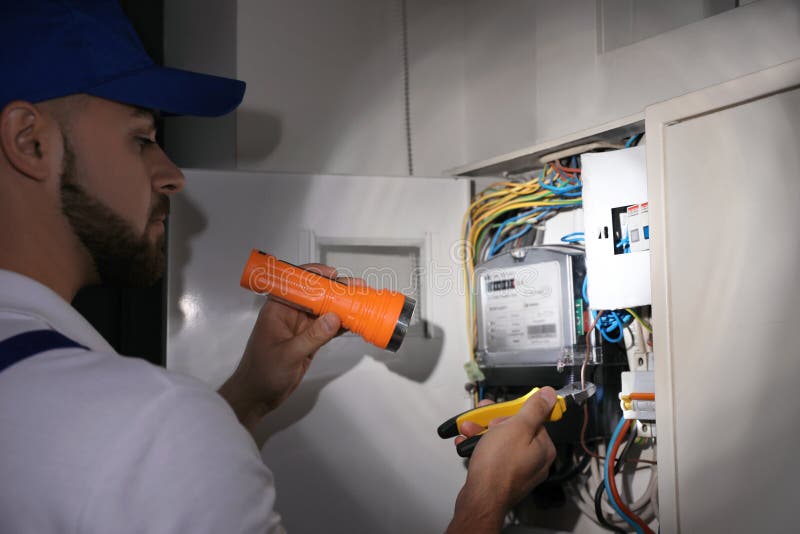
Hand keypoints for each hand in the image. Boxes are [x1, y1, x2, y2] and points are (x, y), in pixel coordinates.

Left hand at [219, 264, 357, 430]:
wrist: (257, 397)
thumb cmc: (262, 373)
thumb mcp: (288, 354)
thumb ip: (312, 337)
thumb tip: (335, 317)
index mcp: (278, 309)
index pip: (296, 284)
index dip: (315, 275)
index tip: (334, 275)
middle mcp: (290, 313)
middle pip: (316, 295)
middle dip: (336, 290)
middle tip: (358, 287)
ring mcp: (301, 327)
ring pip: (324, 310)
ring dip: (342, 306)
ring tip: (363, 300)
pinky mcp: (309, 340)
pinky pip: (328, 327)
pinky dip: (341, 324)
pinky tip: (356, 320)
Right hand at [446, 388, 557, 532]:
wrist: (481, 499)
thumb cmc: (498, 465)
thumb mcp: (517, 428)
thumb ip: (534, 409)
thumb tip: (548, 394)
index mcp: (544, 447)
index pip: (532, 419)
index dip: (511, 412)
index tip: (496, 410)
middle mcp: (534, 460)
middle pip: (514, 429)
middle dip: (492, 422)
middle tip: (477, 421)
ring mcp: (518, 470)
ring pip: (501, 442)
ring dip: (481, 433)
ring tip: (467, 432)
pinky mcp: (503, 477)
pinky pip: (493, 455)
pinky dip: (480, 448)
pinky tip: (466, 445)